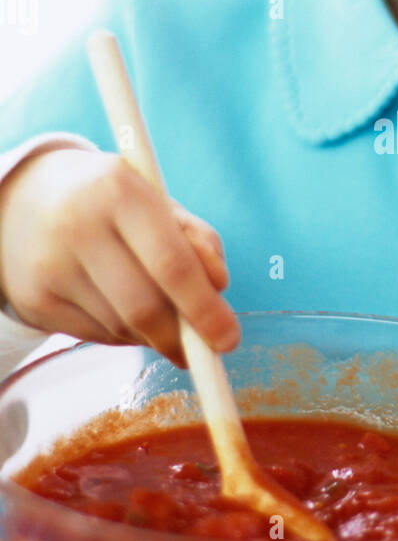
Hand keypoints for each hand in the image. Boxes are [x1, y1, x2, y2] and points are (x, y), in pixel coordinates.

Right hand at [0, 147, 239, 367]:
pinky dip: (124, 336)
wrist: (25, 201)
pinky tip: (123, 312)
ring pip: (122, 327)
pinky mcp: (35, 300)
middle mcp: (78, 226)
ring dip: (154, 335)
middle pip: (145, 307)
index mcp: (119, 190)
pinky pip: (97, 336)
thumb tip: (218, 287)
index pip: (171, 263)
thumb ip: (198, 239)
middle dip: (182, 338)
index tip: (228, 339)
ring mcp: (51, 266)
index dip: (204, 309)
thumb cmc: (110, 203)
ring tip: (159, 316)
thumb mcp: (157, 202)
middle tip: (205, 350)